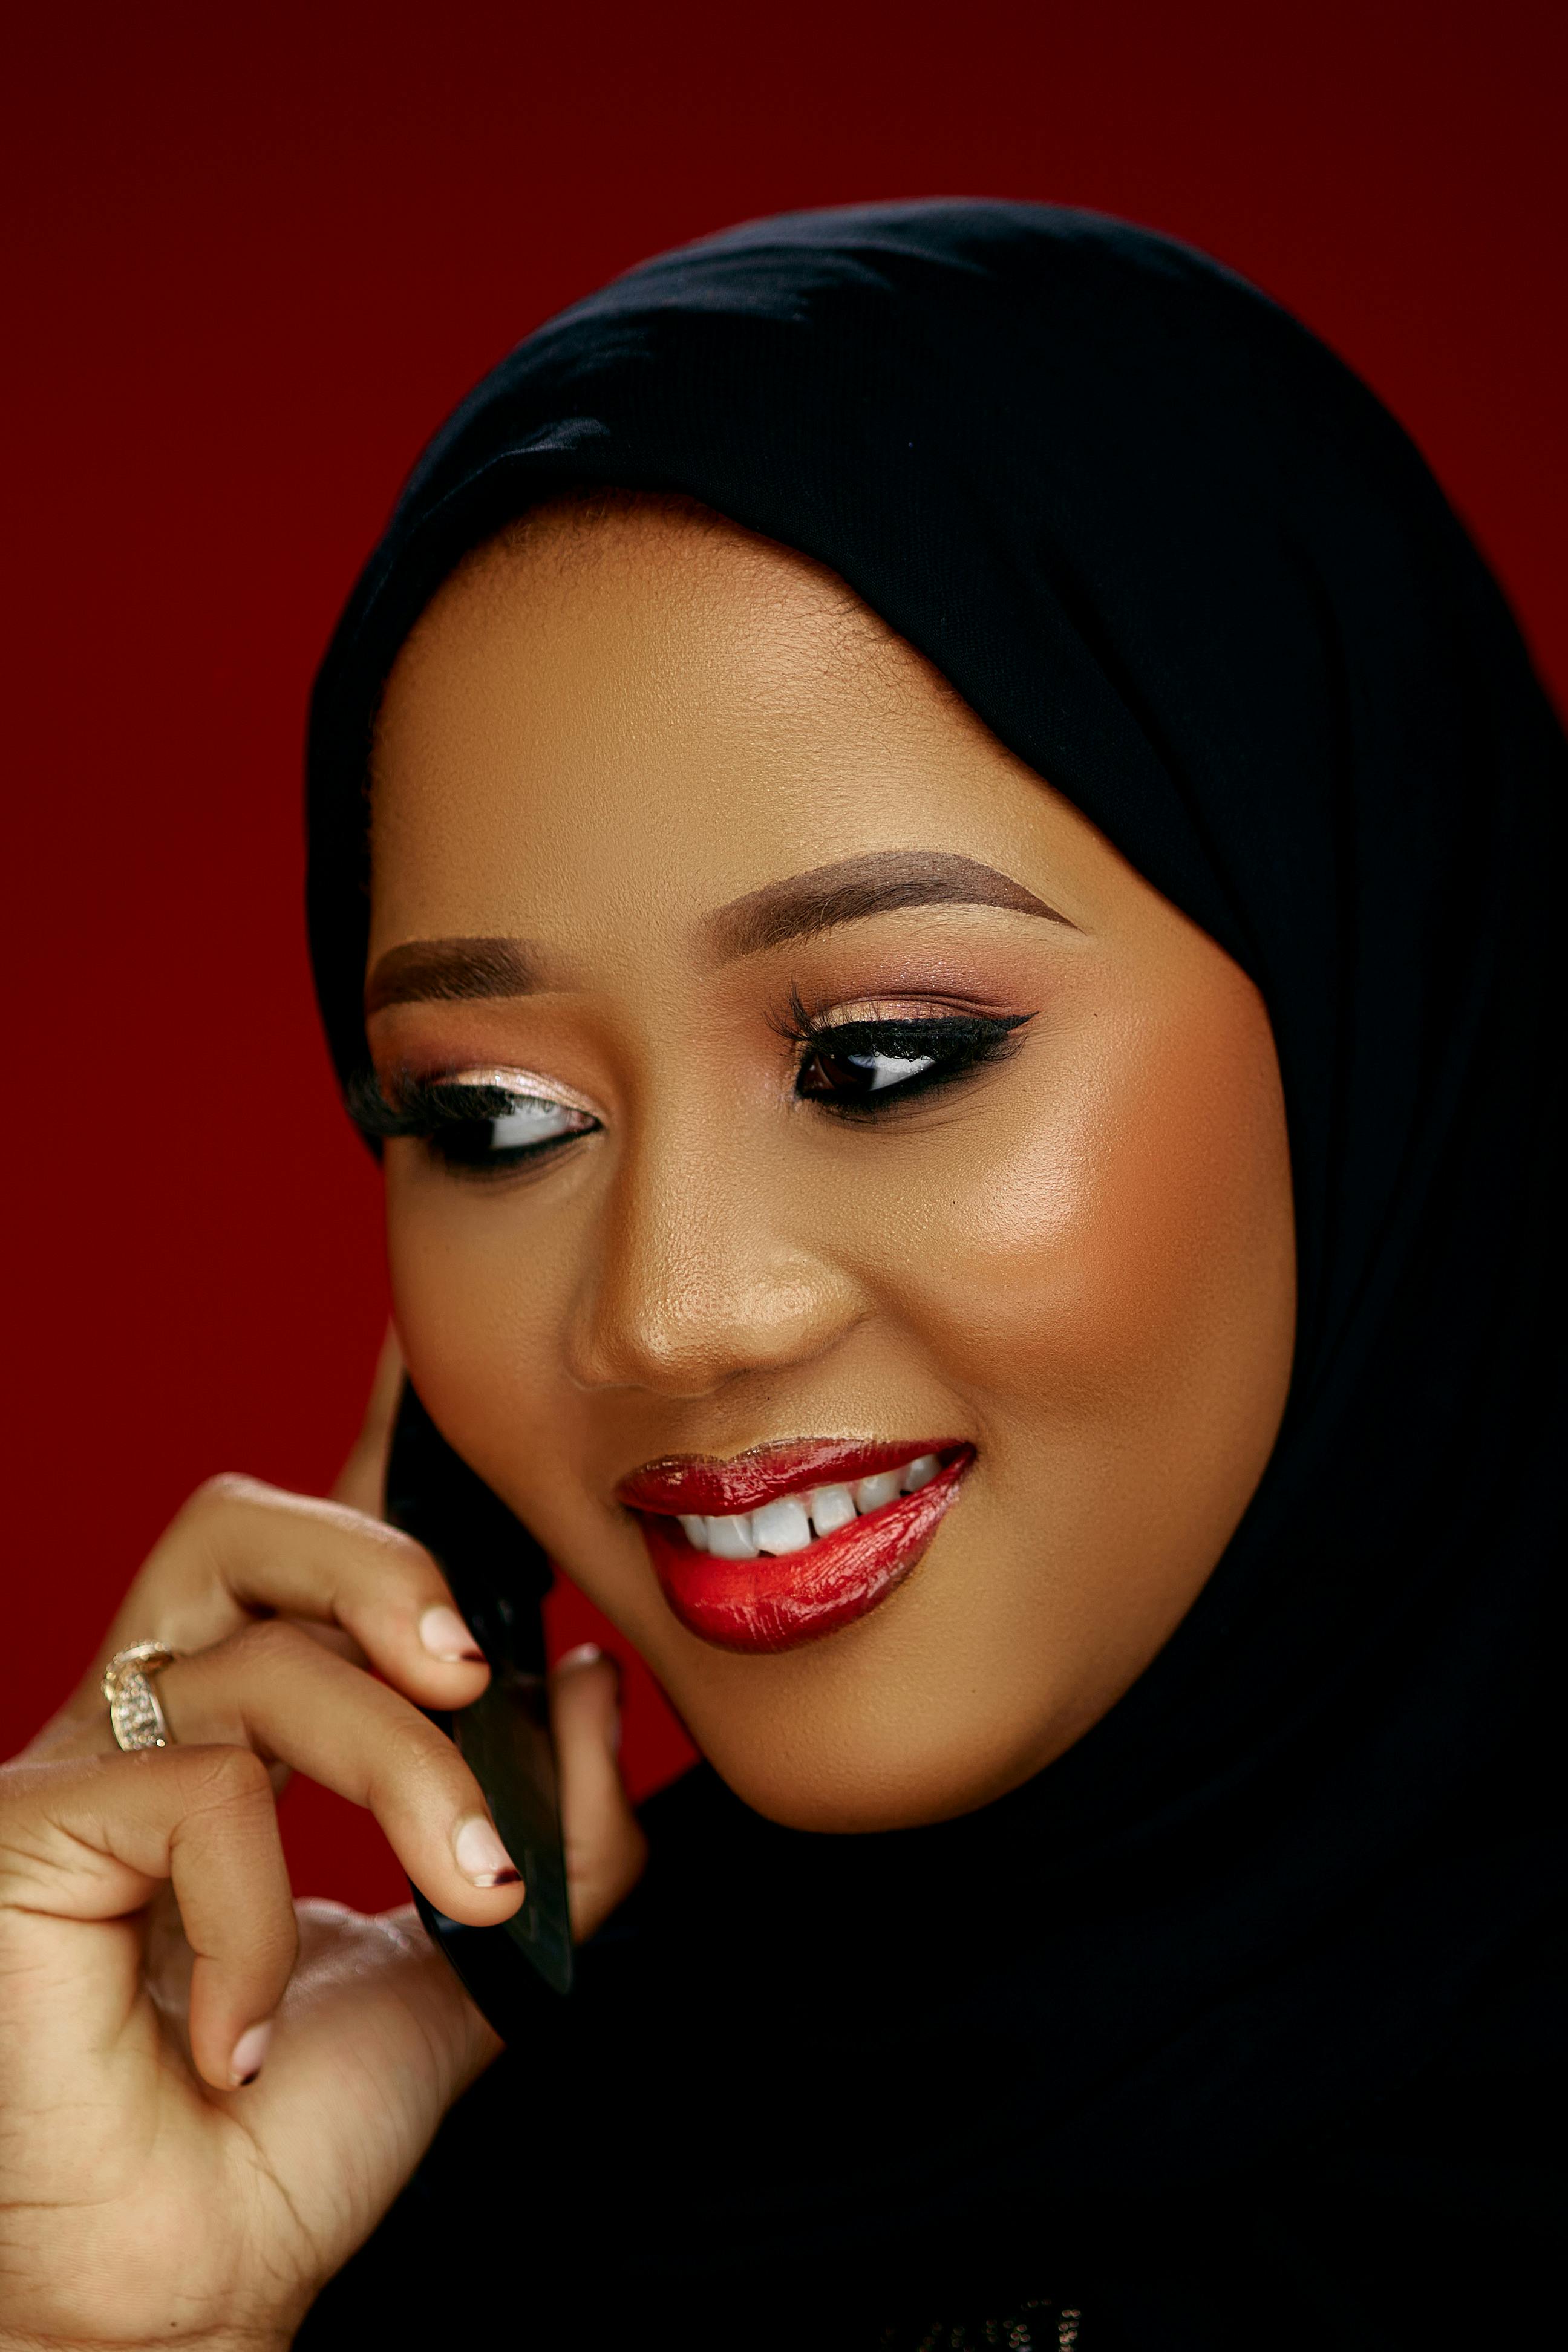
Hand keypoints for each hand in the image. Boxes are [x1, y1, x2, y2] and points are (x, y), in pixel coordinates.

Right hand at [0, 1336, 647, 2348]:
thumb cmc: (292, 2143)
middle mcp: (150, 1730)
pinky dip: (269, 1911)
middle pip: (241, 1525)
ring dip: (396, 1762)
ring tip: (465, 1878)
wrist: (184, 2299)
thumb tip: (608, 1691)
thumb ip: (553, 1829)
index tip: (438, 1364)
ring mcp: (77, 1779)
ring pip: (248, 1651)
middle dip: (382, 1560)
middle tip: (477, 1667)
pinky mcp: (27, 1842)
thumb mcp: (470, 1962)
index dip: (371, 1448)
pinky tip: (255, 2028)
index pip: (309, 1554)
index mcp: (243, 1738)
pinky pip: (194, 1795)